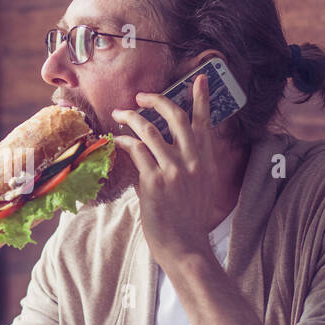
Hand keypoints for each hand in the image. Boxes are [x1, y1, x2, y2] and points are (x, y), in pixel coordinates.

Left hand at [111, 75, 218, 272]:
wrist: (185, 246)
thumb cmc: (189, 220)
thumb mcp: (200, 188)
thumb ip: (189, 165)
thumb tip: (169, 149)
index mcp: (205, 162)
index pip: (203, 123)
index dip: (200, 99)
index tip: (198, 78)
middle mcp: (192, 162)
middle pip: (176, 117)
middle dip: (157, 100)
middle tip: (142, 95)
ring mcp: (174, 170)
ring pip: (151, 130)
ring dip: (132, 117)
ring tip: (121, 114)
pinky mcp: (154, 181)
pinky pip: (137, 151)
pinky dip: (125, 141)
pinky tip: (118, 140)